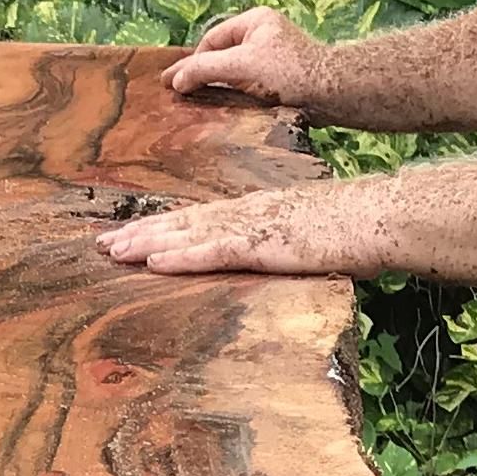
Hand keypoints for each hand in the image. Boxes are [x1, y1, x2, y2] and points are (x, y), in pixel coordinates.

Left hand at [96, 187, 356, 273]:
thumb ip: (281, 246)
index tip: (131, 234)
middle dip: (140, 233)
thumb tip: (275, 259)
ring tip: (112, 251)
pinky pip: (212, 252)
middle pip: (181, 223)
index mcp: (253, 214)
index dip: (161, 226)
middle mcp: (243, 215)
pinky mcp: (260, 245)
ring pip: (187, 234)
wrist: (375, 216)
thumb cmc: (350, 229)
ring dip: (148, 243)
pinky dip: (181, 256)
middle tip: (101, 243)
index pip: (197, 220)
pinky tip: (154, 261)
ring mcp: (249, 228)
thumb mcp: (306, 236)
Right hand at [166, 7, 328, 108]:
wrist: (332, 93)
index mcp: (255, 21)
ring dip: (217, 90)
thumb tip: (175, 80)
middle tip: (180, 96)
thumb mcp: (242, 64)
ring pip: (234, 75)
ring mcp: (272, 61)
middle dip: (203, 75)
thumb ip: (206, 69)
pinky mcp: (279, 83)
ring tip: (196, 107)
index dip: (192, 61)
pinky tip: (223, 113)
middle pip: (222, 57)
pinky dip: (233, 100)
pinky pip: (247, 89)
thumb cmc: (290, 71)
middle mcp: (263, 37)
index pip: (212, 39)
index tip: (174, 83)